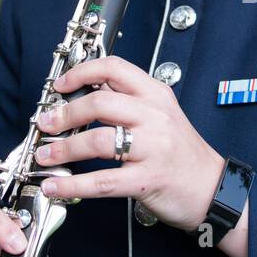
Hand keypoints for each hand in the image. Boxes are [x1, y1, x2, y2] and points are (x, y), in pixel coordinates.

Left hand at [34, 55, 225, 232]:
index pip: (114, 68)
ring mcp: (152, 148)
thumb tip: (85, 91)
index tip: (60, 86)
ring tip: (44, 155)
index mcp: (156, 95)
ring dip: (63, 149)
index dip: (81, 72)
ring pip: (97, 141)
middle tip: (45, 124)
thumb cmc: (182, 153)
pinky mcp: (146, 180)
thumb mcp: (161, 116)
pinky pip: (102, 181)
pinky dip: (72, 184)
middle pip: (99, 104)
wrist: (213, 189)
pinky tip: (55, 186)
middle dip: (64, 114)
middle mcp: (155, 117)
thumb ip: (126, 101)